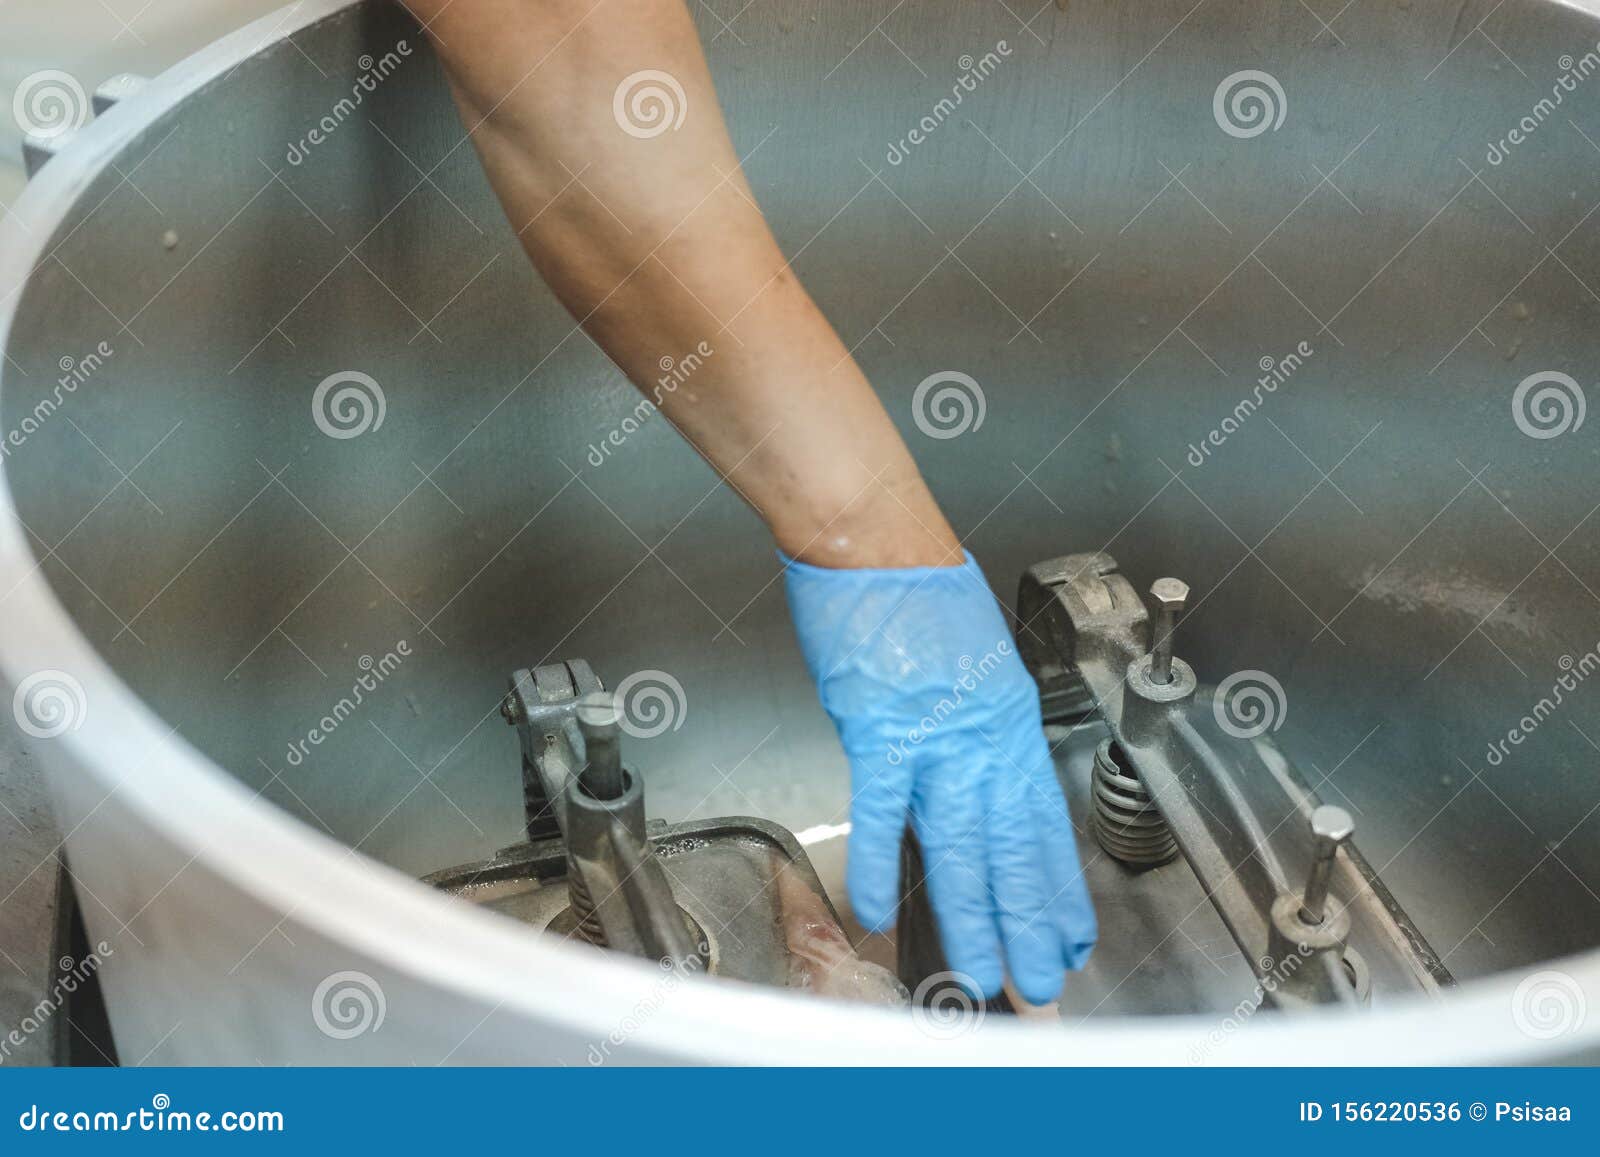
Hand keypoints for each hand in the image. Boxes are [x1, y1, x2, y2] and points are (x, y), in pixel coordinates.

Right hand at [783, 551, 1095, 1002]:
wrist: (879, 541)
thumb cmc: (919, 592)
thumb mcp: (970, 664)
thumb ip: (972, 726)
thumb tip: (961, 775)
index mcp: (1007, 723)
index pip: (1041, 823)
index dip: (1057, 886)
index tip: (1070, 934)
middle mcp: (983, 736)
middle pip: (1011, 846)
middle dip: (1029, 923)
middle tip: (1042, 983)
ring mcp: (935, 734)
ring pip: (961, 842)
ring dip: (973, 913)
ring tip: (985, 971)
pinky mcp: (879, 725)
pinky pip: (882, 804)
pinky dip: (878, 857)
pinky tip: (879, 906)